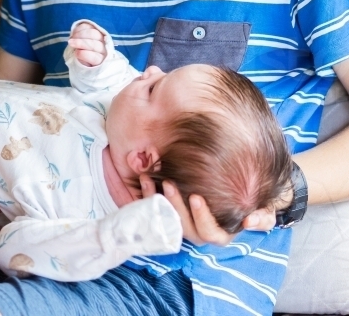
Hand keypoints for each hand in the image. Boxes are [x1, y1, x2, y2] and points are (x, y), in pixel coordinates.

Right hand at [68, 22, 106, 66]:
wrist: (89, 54)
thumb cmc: (84, 62)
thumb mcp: (82, 65)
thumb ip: (80, 60)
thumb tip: (76, 51)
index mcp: (101, 61)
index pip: (95, 58)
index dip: (85, 55)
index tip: (76, 53)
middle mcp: (104, 49)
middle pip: (94, 44)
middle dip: (80, 42)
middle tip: (70, 43)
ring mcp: (102, 38)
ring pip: (92, 33)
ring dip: (80, 34)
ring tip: (71, 37)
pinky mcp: (98, 30)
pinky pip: (89, 26)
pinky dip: (80, 28)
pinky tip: (74, 33)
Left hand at [140, 176, 275, 244]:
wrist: (245, 190)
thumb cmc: (255, 203)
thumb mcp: (265, 211)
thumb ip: (262, 218)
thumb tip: (250, 222)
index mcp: (220, 234)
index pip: (209, 233)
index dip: (202, 217)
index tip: (196, 196)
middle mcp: (199, 230)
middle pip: (183, 226)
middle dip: (175, 206)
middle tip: (169, 184)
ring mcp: (184, 220)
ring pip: (167, 217)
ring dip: (155, 200)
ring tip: (149, 179)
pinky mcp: (172, 209)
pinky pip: (157, 207)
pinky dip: (148, 194)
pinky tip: (144, 177)